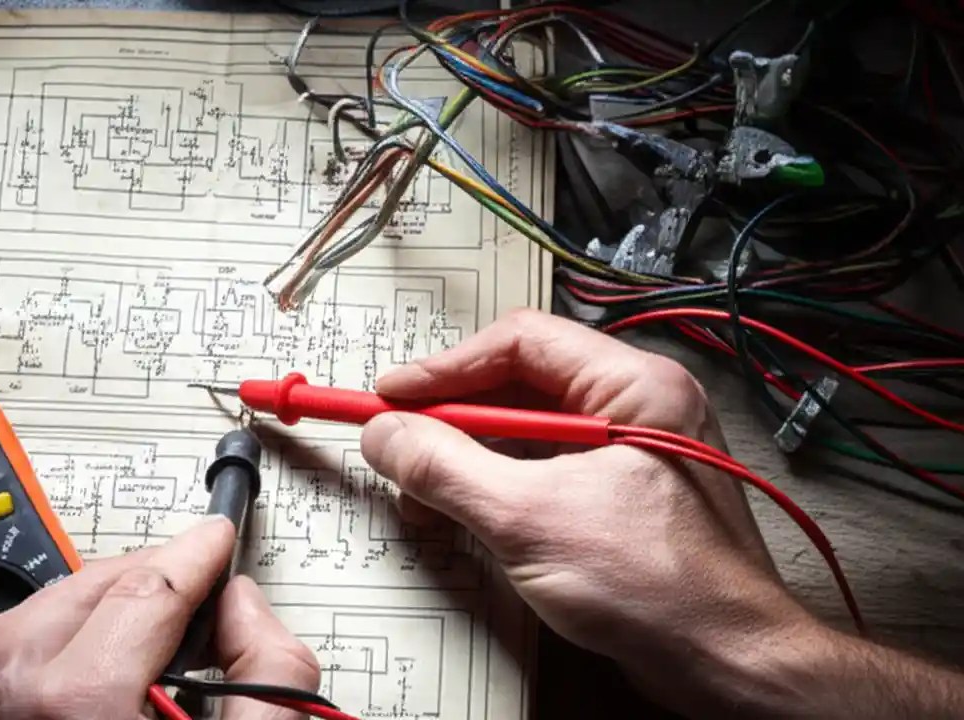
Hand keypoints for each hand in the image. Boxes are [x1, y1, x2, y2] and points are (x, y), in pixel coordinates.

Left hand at [0, 516, 319, 719]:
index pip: (152, 584)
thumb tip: (246, 611)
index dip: (197, 554)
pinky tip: (91, 653)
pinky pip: (9, 639)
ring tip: (151, 622)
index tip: (217, 540)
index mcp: (75, 701)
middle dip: (156, 573)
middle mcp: (7, 691)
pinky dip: (56, 628)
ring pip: (46, 601)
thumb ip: (267, 679)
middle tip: (200, 588)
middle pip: (98, 582)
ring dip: (105, 597)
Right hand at [359, 309, 812, 714]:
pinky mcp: (624, 496)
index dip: (446, 367)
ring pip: (529, 431)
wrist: (727, 663)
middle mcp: (639, 408)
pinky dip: (499, 487)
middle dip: (454, 417)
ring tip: (429, 492)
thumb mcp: (526, 520)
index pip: (521, 342)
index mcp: (635, 386)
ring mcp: (634, 452)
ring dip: (471, 457)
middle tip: (402, 443)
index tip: (393, 397)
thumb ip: (444, 469)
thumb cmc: (661, 590)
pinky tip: (469, 515)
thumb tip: (386, 435)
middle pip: (521, 383)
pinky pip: (546, 470)